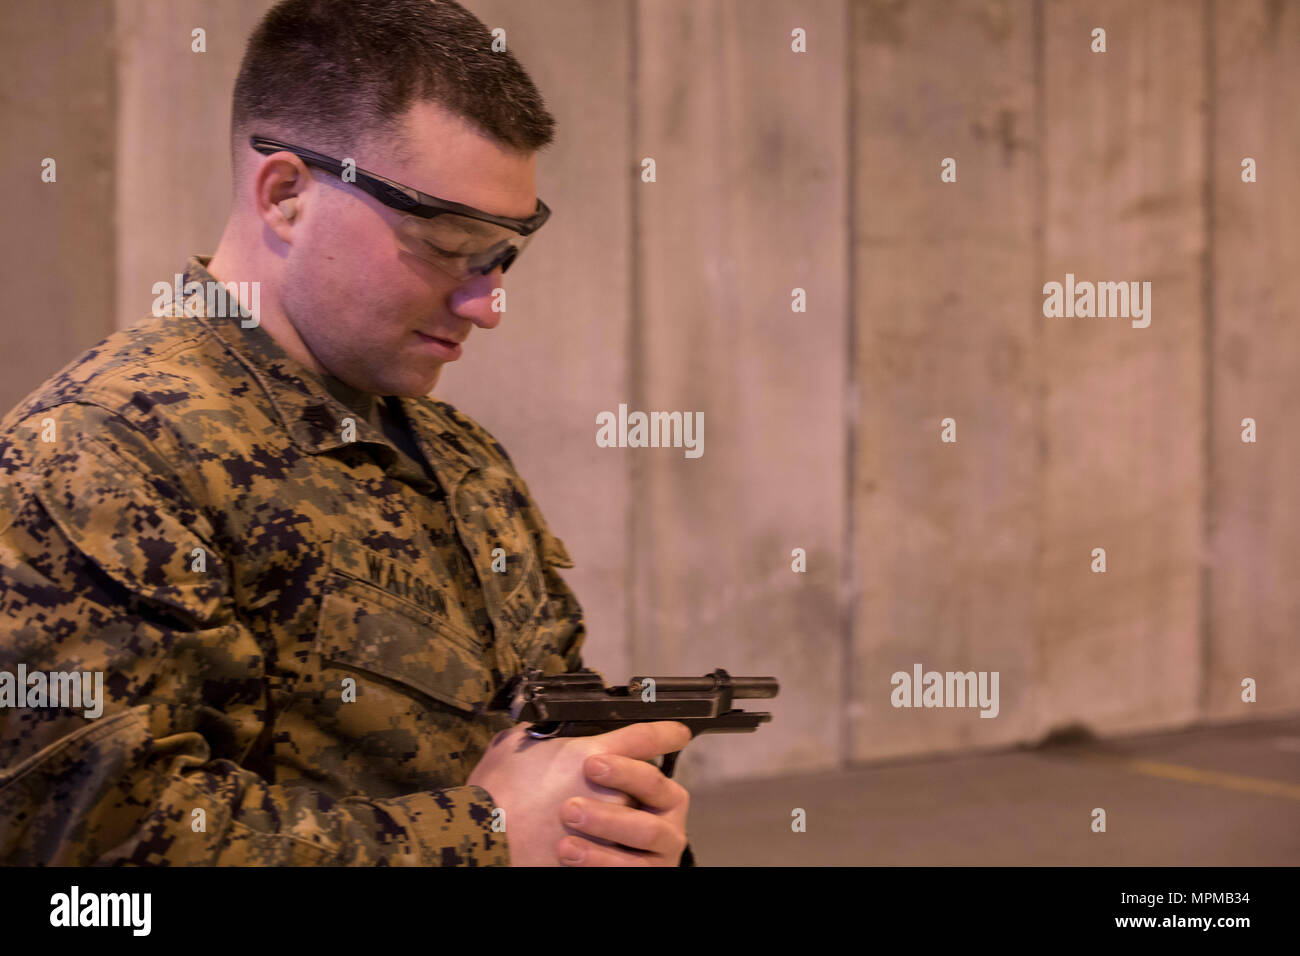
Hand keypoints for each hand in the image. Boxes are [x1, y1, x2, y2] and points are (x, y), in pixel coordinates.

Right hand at [467, 720, 691, 865]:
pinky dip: (614, 856)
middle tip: (615, 790)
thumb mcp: (512, 745)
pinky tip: (599, 854)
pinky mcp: (606, 862)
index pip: (646, 738)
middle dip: (633, 784)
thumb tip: (545, 730)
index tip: (678, 733)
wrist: (482, 840)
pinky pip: (625, 858)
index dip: (667, 733)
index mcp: (593, 755)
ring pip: (641, 822)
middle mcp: (613, 792)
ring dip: (625, 824)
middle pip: (646, 781)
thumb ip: (539, 733)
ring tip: (606, 829)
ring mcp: (613, 831)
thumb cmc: (493, 793)